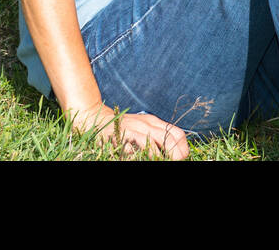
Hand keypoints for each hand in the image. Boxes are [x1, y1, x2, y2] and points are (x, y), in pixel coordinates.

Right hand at [69, 101, 189, 159]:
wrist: (95, 118)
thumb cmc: (123, 126)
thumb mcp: (144, 126)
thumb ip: (158, 134)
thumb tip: (176, 150)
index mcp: (153, 122)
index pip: (177, 133)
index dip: (183, 147)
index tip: (183, 157)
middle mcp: (145, 125)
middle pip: (168, 139)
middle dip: (174, 154)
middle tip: (175, 161)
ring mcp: (132, 131)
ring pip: (151, 146)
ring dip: (156, 157)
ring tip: (156, 159)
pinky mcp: (118, 137)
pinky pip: (130, 150)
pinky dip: (138, 156)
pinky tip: (138, 157)